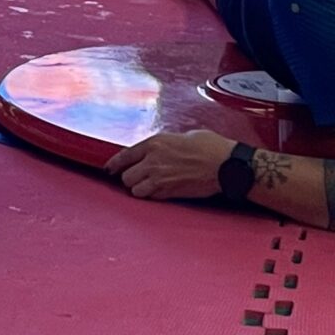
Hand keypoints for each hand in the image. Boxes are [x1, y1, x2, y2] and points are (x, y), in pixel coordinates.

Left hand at [107, 130, 233, 201]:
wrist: (225, 164)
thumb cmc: (208, 146)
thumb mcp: (179, 136)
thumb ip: (162, 145)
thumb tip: (154, 151)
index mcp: (154, 143)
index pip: (123, 156)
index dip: (114, 165)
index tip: (110, 169)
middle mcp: (153, 161)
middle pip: (126, 177)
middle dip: (130, 177)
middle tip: (138, 176)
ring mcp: (161, 179)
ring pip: (135, 190)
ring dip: (140, 189)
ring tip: (149, 185)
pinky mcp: (170, 193)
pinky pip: (151, 198)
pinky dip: (152, 196)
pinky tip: (160, 191)